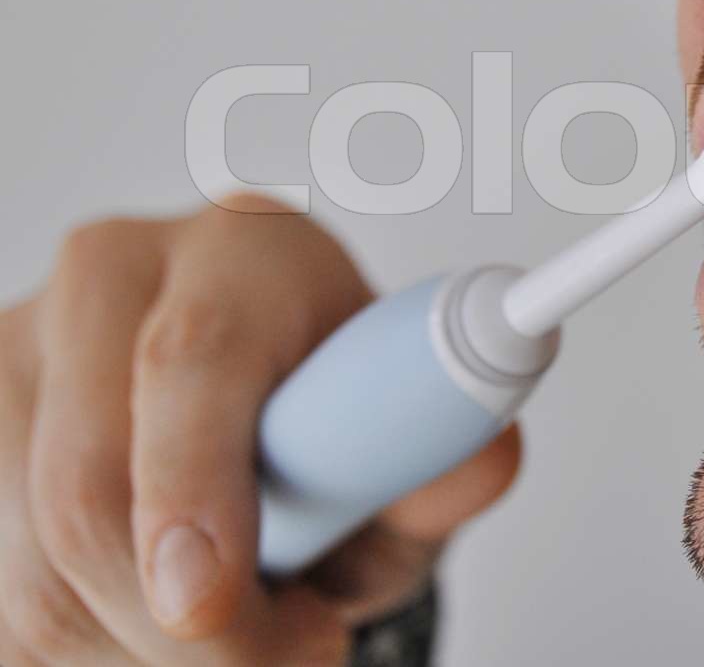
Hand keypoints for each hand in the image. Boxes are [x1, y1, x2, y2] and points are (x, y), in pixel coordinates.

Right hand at [0, 194, 521, 665]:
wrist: (258, 399)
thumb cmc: (340, 414)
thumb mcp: (410, 440)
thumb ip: (442, 459)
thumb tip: (482, 460)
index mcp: (243, 251)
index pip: (195, 362)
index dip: (195, 486)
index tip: (213, 599)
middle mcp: (111, 278)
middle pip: (89, 491)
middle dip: (189, 627)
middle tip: (297, 650)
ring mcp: (16, 354)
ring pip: (38, 570)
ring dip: (147, 645)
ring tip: (250, 616)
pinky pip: (7, 603)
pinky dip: (96, 644)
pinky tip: (163, 611)